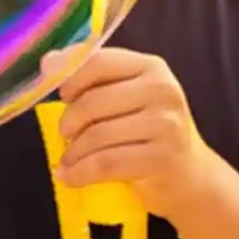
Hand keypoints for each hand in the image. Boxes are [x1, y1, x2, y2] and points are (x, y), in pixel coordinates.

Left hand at [41, 46, 215, 220]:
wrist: (191, 177)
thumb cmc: (150, 131)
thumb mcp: (127, 97)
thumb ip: (91, 77)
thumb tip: (48, 61)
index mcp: (152, 68)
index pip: (98, 62)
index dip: (71, 79)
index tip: (63, 96)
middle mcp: (163, 91)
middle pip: (93, 102)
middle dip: (69, 122)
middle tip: (65, 134)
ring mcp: (166, 125)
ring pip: (97, 135)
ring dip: (72, 152)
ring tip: (67, 159)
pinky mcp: (162, 159)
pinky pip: (105, 163)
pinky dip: (79, 172)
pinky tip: (69, 176)